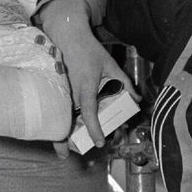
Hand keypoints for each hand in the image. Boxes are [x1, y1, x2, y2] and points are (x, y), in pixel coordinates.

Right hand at [40, 2, 134, 145]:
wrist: (67, 36)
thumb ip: (124, 82)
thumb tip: (136, 99)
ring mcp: (61, 90)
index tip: (100, 143)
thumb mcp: (111, 65)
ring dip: (59, 133)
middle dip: (64, 140)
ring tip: (61, 150)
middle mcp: (71, 91)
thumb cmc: (90, 50)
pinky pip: (57, 109)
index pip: (90, 112)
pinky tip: (59, 131)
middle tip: (67, 155)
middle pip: (66, 120)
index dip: (94, 129)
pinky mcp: (56, 88)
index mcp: (87, 86)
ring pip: (58, 116)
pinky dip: (57, 121)